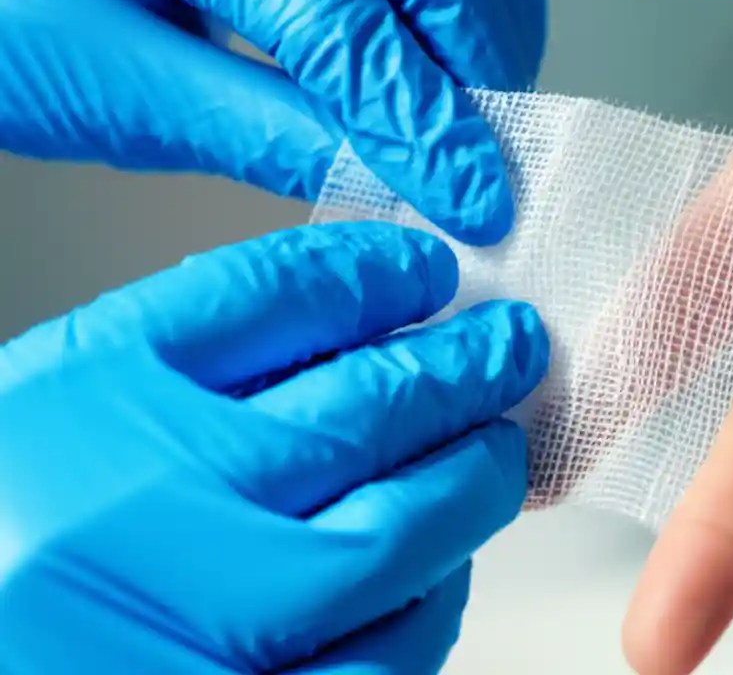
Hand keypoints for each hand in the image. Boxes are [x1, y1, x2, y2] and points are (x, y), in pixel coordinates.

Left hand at [0, 0, 545, 243]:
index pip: (340, 21)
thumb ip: (253, 129)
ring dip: (478, 31)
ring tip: (456, 113)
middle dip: (471, 70)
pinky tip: (439, 53)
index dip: (419, 122)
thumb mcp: (109, 79)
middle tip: (475, 165)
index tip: (472, 201)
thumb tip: (381, 181)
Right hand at [0, 222, 547, 672]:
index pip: (268, 296)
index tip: (426, 268)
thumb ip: (185, 374)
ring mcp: (194, 625)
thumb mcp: (57, 426)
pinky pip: (381, 654)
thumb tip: (354, 327)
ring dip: (471, 479)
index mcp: (75, 404)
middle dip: (462, 366)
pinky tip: (440, 563)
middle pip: (356, 406)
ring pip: (392, 534)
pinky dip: (431, 596)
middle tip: (511, 345)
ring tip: (497, 446)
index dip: (375, 272)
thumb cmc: (17, 544)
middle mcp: (134, 507)